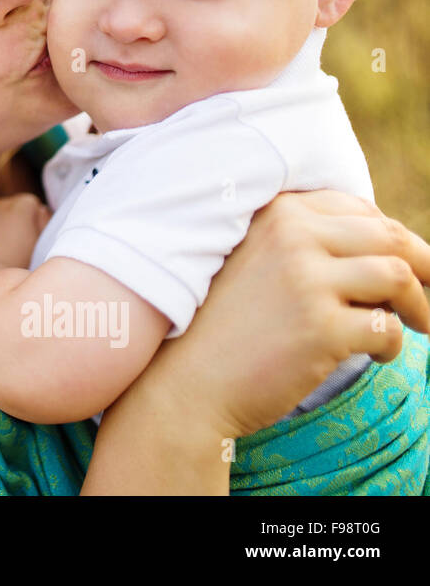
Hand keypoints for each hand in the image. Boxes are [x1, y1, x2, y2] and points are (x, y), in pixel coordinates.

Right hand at [133, 190, 429, 440]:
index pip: (355, 207)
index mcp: (275, 214)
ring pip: (398, 275)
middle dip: (423, 264)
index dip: (387, 234)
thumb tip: (384, 244)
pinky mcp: (322, 328)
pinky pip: (388, 328)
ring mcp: (307, 280)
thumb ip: (300, 243)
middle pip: (389, 236)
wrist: (185, 381)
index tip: (398, 261)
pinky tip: (374, 356)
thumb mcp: (251, 263)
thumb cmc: (221, 326)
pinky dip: (392, 345)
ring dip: (419, 303)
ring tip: (418, 324)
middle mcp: (292, 236)